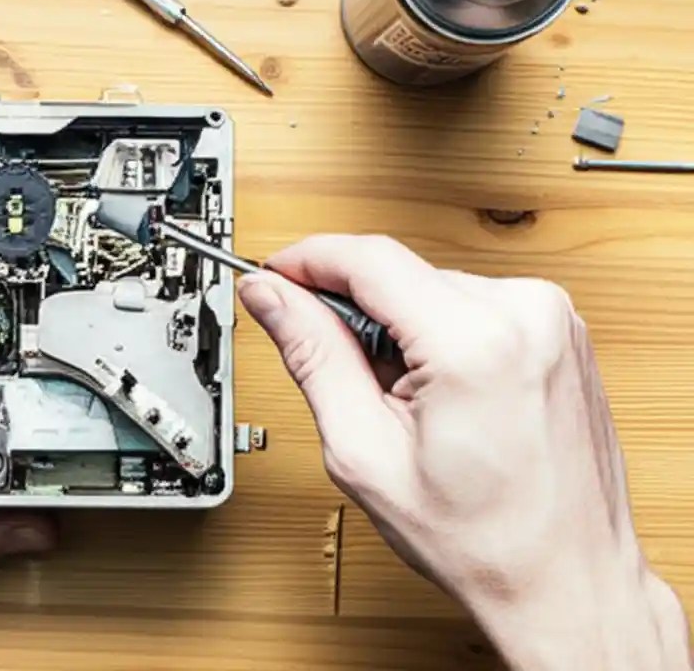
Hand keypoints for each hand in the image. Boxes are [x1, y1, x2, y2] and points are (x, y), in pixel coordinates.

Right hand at [238, 235, 690, 669]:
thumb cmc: (482, 538)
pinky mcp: (561, 329)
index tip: (271, 275)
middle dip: (354, 314)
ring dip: (400, 331)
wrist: (566, 579)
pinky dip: (441, 338)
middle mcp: (526, 313)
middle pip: (399, 274)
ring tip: (404, 405)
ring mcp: (553, 318)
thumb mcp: (365, 451)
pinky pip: (472, 306)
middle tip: (342, 380)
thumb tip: (271, 298)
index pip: (369, 259)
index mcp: (475, 342)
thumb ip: (312, 357)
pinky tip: (443, 398)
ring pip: (432, 290)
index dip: (307, 261)